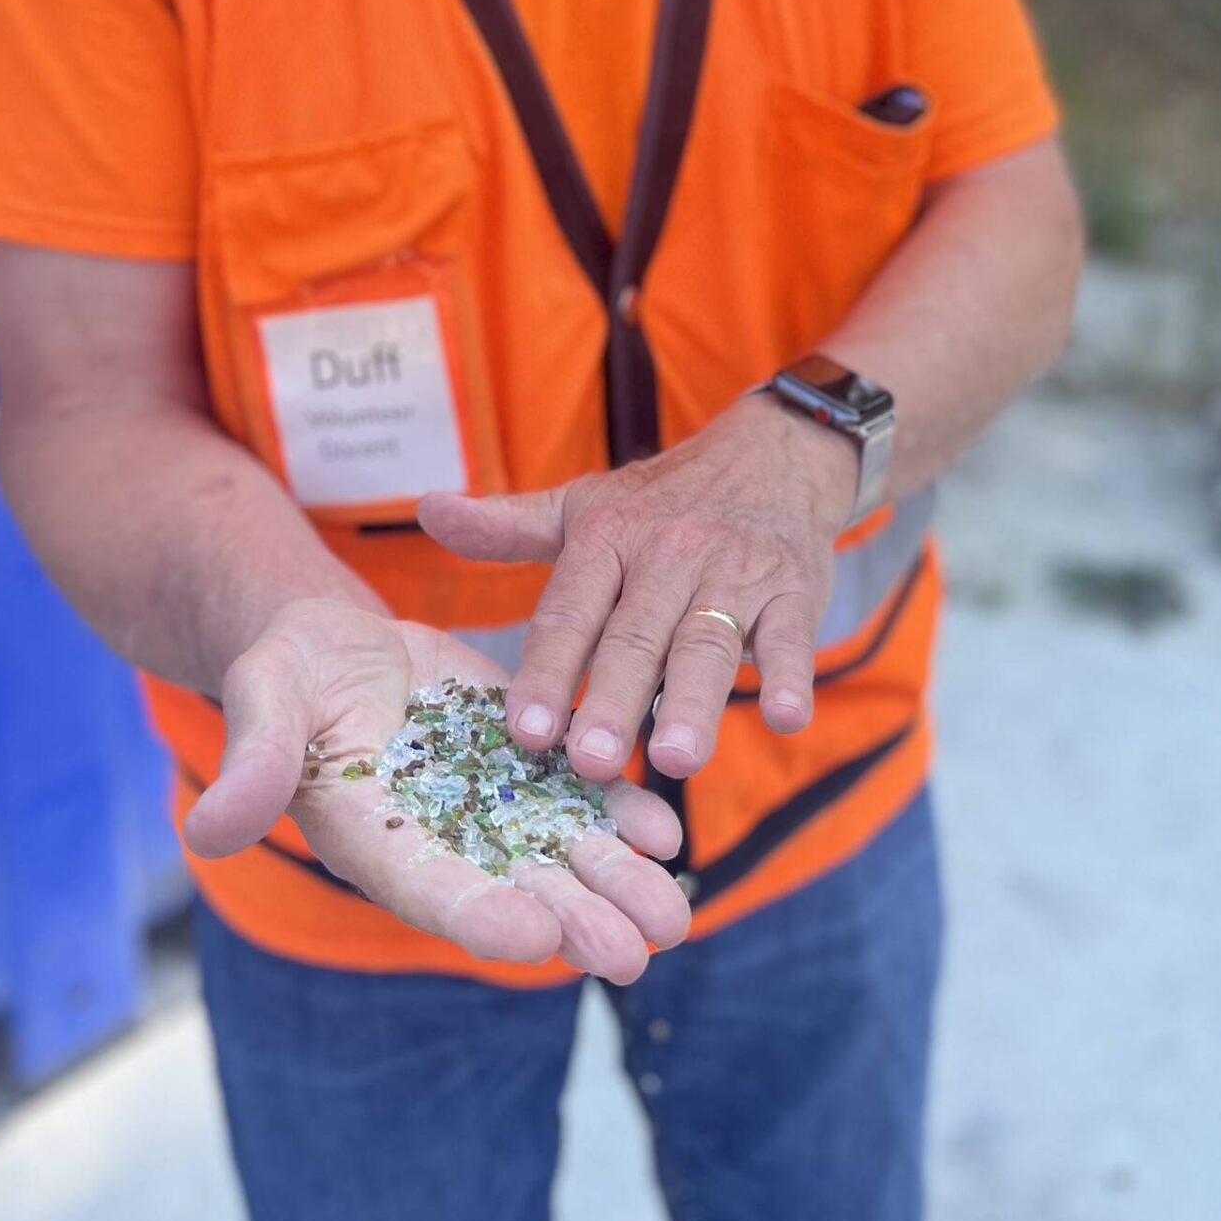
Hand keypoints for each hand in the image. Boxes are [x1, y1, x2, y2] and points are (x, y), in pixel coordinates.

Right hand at [182, 596, 689, 983]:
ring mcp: (491, 808)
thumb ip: (255, 764)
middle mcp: (443, 841)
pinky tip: (663, 829)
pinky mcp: (526, 767)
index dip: (479, 914)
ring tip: (673, 914)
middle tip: (634, 952)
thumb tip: (206, 831)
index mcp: (375, 839)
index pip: (430, 889)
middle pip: (516, 891)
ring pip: (563, 858)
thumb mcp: (265, 700)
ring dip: (617, 886)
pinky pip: (581, 800)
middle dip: (576, 922)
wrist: (337, 644)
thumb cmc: (287, 675)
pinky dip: (621, 814)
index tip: (531, 935)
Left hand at [418, 392, 854, 782]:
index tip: (523, 732)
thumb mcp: (580, 507)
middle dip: (613, 701)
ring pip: (709, 642)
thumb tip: (426, 511)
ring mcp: (733, 575)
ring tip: (674, 760)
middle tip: (588, 764)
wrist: (772, 456)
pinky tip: (787, 717)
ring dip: (694, 702)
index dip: (547, 671)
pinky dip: (792, 675)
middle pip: (635, 637)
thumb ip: (505, 526)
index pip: (569, 610)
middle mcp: (667, 555)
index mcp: (606, 539)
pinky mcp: (793, 593)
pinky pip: (793, 638)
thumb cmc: (661, 503)